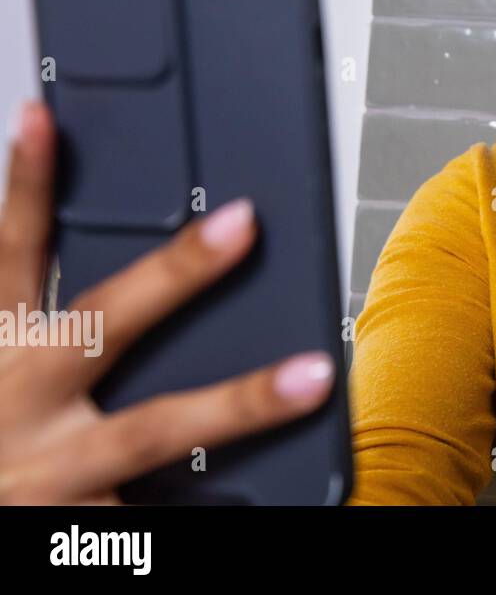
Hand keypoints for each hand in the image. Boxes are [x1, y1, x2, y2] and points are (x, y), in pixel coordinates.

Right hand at [0, 100, 334, 503]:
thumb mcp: (0, 376)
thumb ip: (44, 329)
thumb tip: (109, 281)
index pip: (10, 256)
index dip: (26, 185)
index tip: (44, 118)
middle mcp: (18, 403)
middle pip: (102, 323)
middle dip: (174, 271)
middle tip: (242, 221)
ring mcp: (50, 471)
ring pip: (153, 429)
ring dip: (242, 402)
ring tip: (314, 376)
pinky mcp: (78, 527)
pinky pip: (159, 509)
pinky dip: (212, 501)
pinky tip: (285, 492)